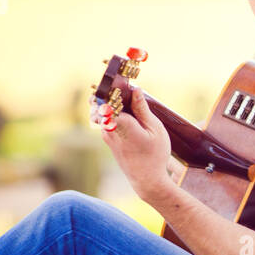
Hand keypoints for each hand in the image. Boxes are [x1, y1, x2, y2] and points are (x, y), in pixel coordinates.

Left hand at [90, 85, 173, 205]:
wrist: (146, 180)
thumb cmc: (154, 155)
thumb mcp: (154, 130)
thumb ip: (142, 109)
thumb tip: (135, 90)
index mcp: (121, 125)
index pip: (106, 100)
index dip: (108, 86)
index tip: (114, 75)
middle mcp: (109, 128)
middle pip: (100, 101)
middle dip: (107, 89)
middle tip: (120, 80)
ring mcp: (106, 133)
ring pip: (102, 109)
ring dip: (111, 99)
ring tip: (127, 93)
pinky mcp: (107, 137)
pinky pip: (106, 117)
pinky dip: (113, 109)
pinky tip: (126, 106)